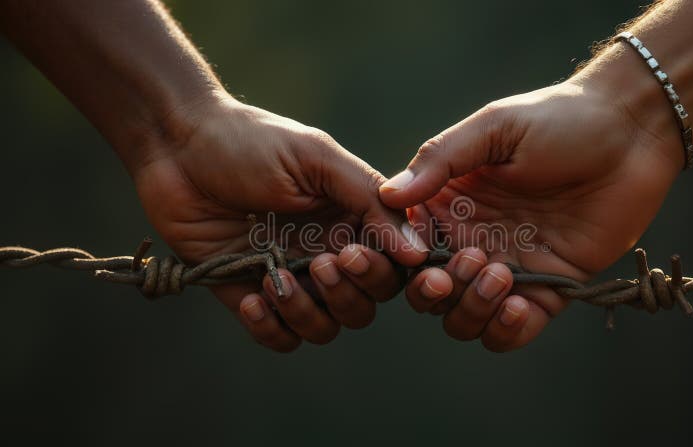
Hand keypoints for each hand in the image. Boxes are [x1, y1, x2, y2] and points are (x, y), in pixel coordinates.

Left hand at [132, 94, 426, 351]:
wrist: (178, 145)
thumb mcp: (318, 159)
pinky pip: (279, 337)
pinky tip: (254, 298)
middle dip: (347, 293)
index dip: (381, 272)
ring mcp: (290, 276)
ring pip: (325, 327)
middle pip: (365, 304)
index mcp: (351, 220)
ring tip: (276, 279)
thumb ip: (368, 200)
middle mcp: (327, 252)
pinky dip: (272, 329)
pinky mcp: (249, 293)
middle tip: (320, 262)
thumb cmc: (251, 141)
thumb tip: (417, 253)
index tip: (351, 254)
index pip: (391, 267)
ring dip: (308, 313)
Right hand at [380, 78, 682, 351]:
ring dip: (472, 309)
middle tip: (471, 262)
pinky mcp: (550, 286)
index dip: (405, 260)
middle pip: (431, 292)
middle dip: (437, 292)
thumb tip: (387, 194)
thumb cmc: (559, 118)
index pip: (408, 246)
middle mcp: (473, 239)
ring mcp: (510, 266)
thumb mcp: (493, 128)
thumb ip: (440, 160)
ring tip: (503, 275)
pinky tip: (518, 307)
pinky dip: (507, 331)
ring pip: (466, 317)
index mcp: (451, 203)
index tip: (420, 254)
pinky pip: (515, 329)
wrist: (631, 132)